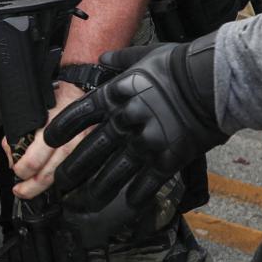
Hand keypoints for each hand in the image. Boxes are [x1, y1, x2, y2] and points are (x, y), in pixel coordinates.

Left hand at [9, 81, 89, 198]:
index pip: (37, 156)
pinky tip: (52, 185)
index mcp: (55, 124)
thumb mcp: (33, 107)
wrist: (82, 86)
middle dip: (33, 186)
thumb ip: (20, 130)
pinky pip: (79, 171)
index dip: (24, 168)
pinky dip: (64, 181)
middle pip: (51, 171)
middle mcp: (73, 137)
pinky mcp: (93, 149)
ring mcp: (85, 145)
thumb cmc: (56, 97)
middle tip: (20, 191)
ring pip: (65, 175)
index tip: (17, 171)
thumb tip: (11, 153)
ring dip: (46, 186)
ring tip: (30, 191)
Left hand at [42, 36, 224, 217]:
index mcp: (114, 96)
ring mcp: (145, 142)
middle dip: (71, 171)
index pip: (76, 116)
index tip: (48, 142)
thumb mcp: (145, 55)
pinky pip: (146, 184)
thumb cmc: (180, 65)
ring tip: (83, 203)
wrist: (213, 79)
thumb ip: (120, 60)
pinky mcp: (167, 158)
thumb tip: (104, 57)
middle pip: (88, 151)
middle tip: (60, 184)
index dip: (58, 131)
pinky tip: (128, 205)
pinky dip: (135, 198)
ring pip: (112, 174)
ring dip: (95, 192)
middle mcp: (124, 121)